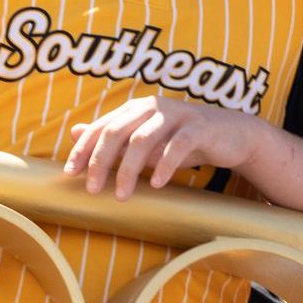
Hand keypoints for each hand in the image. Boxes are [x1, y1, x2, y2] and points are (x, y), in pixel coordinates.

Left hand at [64, 95, 259, 199]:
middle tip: (93, 189)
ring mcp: (177, 114)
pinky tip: (157, 184)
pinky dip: (164, 165)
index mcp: (136, 108)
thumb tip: (75, 132)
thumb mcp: (146, 137)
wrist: (231, 135)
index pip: (102, 126)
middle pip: (117, 131)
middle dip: (101, 161)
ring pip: (143, 139)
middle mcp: (153, 106)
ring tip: (123, 195)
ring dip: (129, 169)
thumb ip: (114, 134)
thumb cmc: (183, 138)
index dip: (84, 149)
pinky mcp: (200, 126)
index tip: (70, 173)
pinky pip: (178, 145)